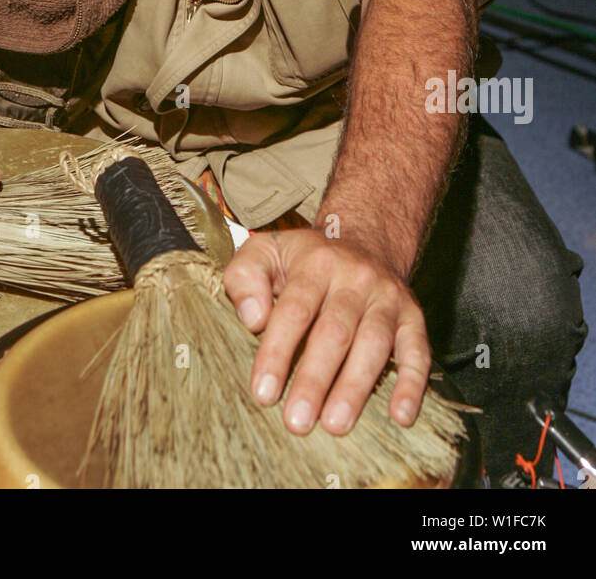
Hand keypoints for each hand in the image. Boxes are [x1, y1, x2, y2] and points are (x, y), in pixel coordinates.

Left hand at [223, 227, 430, 436]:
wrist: (364, 239)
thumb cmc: (303, 259)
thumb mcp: (265, 251)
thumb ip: (246, 278)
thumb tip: (253, 318)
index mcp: (316, 262)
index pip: (295, 309)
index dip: (278, 352)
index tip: (264, 393)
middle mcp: (356, 277)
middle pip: (335, 331)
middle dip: (315, 379)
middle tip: (297, 421)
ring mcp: (387, 297)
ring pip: (374, 343)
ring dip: (355, 387)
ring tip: (335, 424)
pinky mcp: (412, 316)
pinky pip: (418, 351)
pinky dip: (412, 384)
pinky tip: (400, 416)